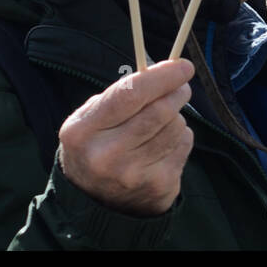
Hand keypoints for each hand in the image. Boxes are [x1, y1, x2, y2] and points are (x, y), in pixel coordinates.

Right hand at [57, 58, 194, 216]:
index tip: (183, 66)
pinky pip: (184, 145)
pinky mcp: (159, 187)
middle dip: (177, 91)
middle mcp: (107, 156)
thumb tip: (165, 72)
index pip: (129, 95)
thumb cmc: (96, 144)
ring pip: (175, 127)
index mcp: (83, 132)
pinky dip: (180, 136)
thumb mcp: (90, 118)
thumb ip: (121, 93)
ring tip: (161, 121)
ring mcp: (134, 175)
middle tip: (181, 85)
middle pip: (159, 111)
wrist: (94, 200)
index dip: (160, 77)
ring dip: (175, 116)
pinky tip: (164, 142)